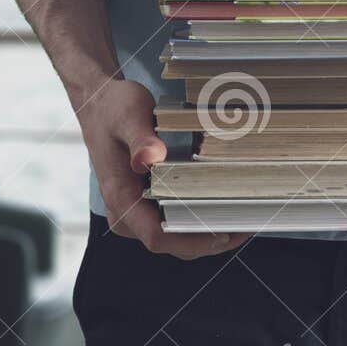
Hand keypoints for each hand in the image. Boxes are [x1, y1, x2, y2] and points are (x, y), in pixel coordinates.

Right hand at [76, 77, 247, 259]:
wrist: (99, 103)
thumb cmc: (112, 109)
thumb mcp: (128, 115)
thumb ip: (140, 139)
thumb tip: (149, 159)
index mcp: (120, 198)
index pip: (157, 237)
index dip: (194, 241)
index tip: (226, 233)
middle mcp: (126, 212)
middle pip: (171, 242)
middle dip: (209, 240)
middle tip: (247, 225)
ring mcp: (135, 210)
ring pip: (174, 235)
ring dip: (207, 232)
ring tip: (242, 218)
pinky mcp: (145, 202)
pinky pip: (174, 220)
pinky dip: (199, 218)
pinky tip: (224, 206)